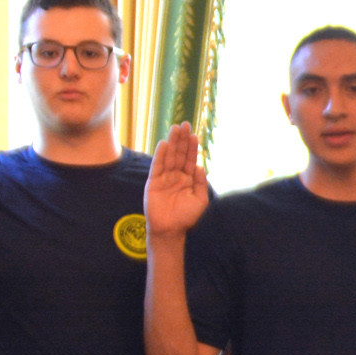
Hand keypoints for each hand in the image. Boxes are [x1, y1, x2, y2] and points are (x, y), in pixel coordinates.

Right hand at [144, 122, 209, 238]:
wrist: (170, 230)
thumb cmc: (186, 217)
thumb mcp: (200, 200)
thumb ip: (201, 183)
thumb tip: (200, 166)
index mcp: (187, 179)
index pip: (189, 160)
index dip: (192, 147)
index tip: (194, 134)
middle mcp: (176, 176)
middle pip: (179, 154)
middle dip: (182, 140)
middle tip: (185, 124)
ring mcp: (164, 178)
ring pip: (169, 157)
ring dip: (172, 143)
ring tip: (175, 128)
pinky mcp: (153, 182)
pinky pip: (157, 166)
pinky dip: (160, 155)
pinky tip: (164, 144)